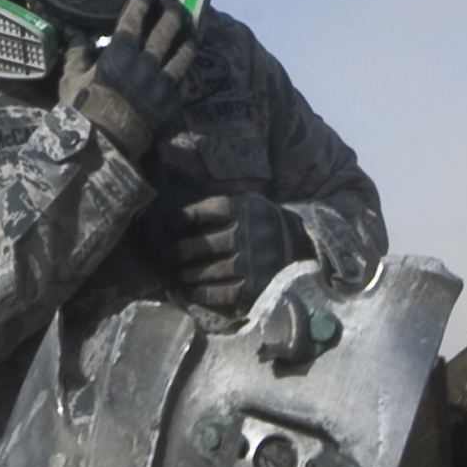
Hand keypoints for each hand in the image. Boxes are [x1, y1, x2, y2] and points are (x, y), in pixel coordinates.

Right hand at [68, 0, 197, 152]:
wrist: (103, 146)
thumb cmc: (82, 110)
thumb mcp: (71, 80)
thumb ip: (76, 55)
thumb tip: (74, 34)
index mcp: (119, 55)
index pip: (132, 20)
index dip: (140, 3)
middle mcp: (145, 65)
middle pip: (165, 32)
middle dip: (172, 14)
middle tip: (176, 4)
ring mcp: (161, 85)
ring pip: (181, 56)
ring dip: (187, 42)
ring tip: (191, 34)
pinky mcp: (171, 104)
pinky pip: (182, 83)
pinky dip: (184, 73)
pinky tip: (186, 67)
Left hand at [163, 193, 304, 313]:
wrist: (303, 247)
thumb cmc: (261, 223)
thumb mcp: (244, 202)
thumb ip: (210, 198)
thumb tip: (169, 172)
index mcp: (247, 208)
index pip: (209, 210)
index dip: (184, 218)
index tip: (169, 226)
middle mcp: (252, 233)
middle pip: (207, 243)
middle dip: (179, 251)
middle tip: (164, 257)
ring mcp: (256, 261)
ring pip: (212, 270)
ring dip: (187, 274)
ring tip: (173, 275)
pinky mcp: (259, 285)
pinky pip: (225, 293)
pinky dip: (203, 294)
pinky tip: (190, 292)